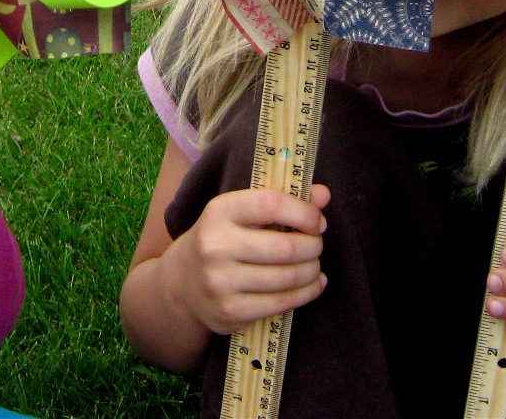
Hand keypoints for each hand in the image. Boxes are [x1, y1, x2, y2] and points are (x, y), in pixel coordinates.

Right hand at [165, 185, 329, 334]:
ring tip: (313, 265)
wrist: (182, 283)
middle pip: (285, 247)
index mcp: (218, 212)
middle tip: (316, 245)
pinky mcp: (230, 312)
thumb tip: (324, 194)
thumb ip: (283, 200)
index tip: (316, 220)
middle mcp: (215, 246)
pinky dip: (306, 293)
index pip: (271, 204)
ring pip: (288, 278)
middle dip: (313, 246)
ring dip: (312, 270)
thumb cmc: (222, 239)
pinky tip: (312, 284)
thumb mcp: (241, 213)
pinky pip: (282, 303)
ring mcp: (221, 282)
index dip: (304, 212)